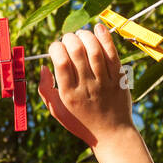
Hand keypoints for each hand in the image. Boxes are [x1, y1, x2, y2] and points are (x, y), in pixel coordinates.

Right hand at [38, 24, 133, 150]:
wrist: (112, 134)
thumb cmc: (81, 122)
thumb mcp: (57, 112)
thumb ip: (46, 90)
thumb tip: (43, 67)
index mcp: (68, 94)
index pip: (60, 61)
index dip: (56, 47)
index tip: (55, 47)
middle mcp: (86, 86)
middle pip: (76, 51)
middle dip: (69, 38)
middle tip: (68, 39)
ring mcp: (104, 81)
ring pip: (94, 49)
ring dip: (85, 35)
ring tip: (81, 34)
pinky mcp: (119, 78)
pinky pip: (112, 53)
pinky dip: (105, 37)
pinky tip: (97, 28)